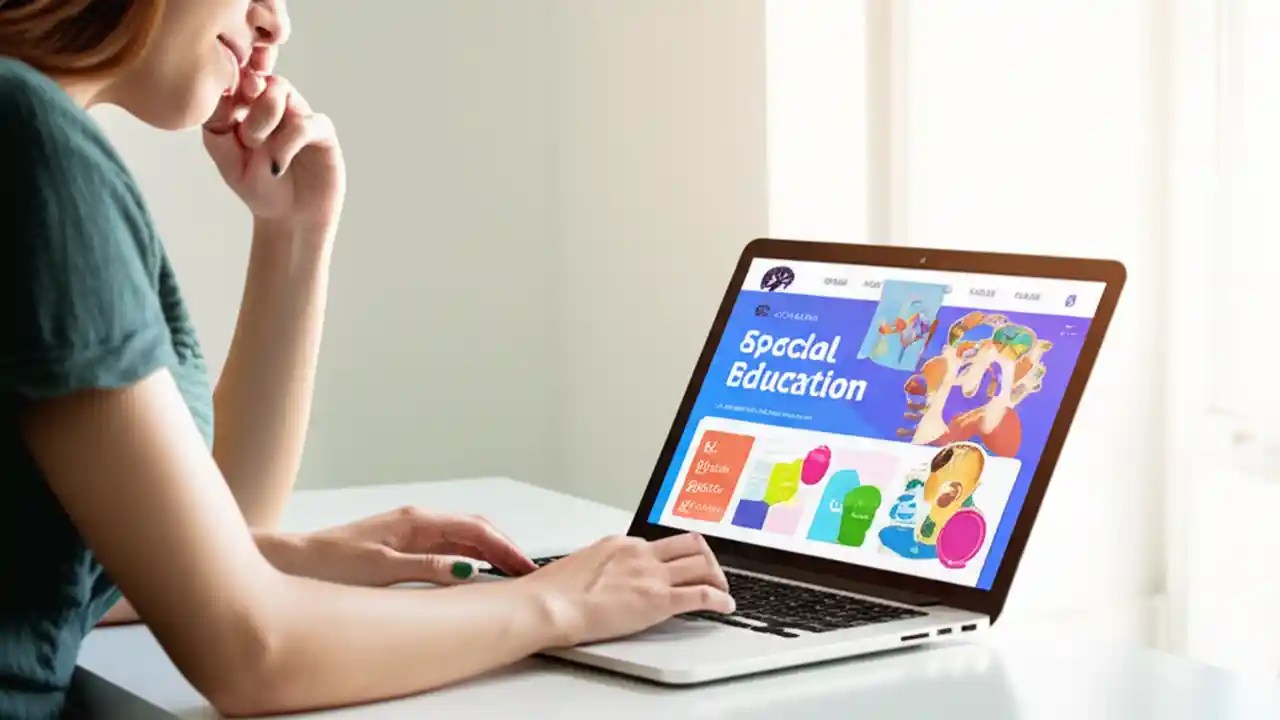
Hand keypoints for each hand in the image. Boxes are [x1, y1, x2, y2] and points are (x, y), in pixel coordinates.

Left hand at [203, 50, 344, 238]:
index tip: (224, 109)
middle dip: (246, 100)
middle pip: (257, 77)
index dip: (228, 82)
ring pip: (280, 89)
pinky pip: (304, 123)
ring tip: (256, 146)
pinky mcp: (322, 132)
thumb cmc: (259, 187)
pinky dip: (286, 142)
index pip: (235, 77)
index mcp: (247, 106)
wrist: (291, 219)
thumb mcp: (226, 159)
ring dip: (264, 115)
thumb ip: (217, 125)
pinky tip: (277, 166)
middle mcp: (273, 104)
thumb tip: (216, 95)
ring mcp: (298, 114)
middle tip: (244, 135)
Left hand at [263, 507, 538, 586]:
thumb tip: (467, 568)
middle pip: (475, 528)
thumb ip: (428, 567)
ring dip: (488, 550)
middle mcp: (418, 520)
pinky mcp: (402, 542)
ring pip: (463, 535)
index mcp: (418, 521)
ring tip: (508, 572)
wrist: (294, 560)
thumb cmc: (331, 563)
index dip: (505, 549)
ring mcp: (410, 530)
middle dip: (504, 547)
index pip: (476, 530)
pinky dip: (469, 554)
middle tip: (525, 570)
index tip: (525, 566)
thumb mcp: (384, 569)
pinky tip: (473, 570)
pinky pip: (447, 544)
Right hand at [517, 533, 734, 646]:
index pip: (660, 544)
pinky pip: (703, 595)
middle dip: (706, 558)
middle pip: (691, 545)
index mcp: (621, 544)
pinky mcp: (659, 600)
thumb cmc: (554, 593)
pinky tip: (726, 605)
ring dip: (717, 577)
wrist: (549, 605)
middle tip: (710, 572)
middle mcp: (641, 554)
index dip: (677, 555)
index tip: (681, 564)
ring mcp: (652, 575)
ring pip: (703, 564)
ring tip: (722, 589)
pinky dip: (721, 599)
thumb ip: (602, 569)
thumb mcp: (581, 567)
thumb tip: (603, 580)